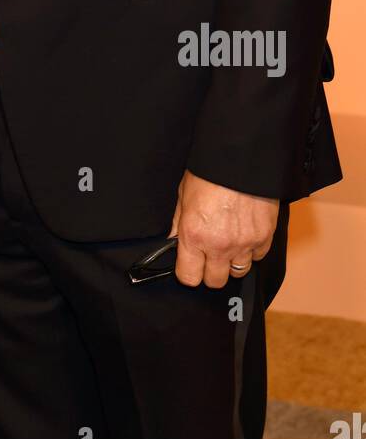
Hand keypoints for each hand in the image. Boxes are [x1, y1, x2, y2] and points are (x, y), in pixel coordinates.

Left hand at [168, 169, 278, 287]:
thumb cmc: (209, 172)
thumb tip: (173, 241)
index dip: (188, 272)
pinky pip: (258, 257)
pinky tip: (245, 234)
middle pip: (215, 281)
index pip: (189, 277)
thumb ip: (179, 223)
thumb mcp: (183, 195)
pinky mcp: (265, 237)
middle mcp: (219, 245)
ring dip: (232, 262)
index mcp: (194, 235)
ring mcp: (244, 243)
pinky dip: (251, 250)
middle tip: (209, 255)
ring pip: (238, 272)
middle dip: (210, 271)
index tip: (189, 264)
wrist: (240, 156)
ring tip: (228, 244)